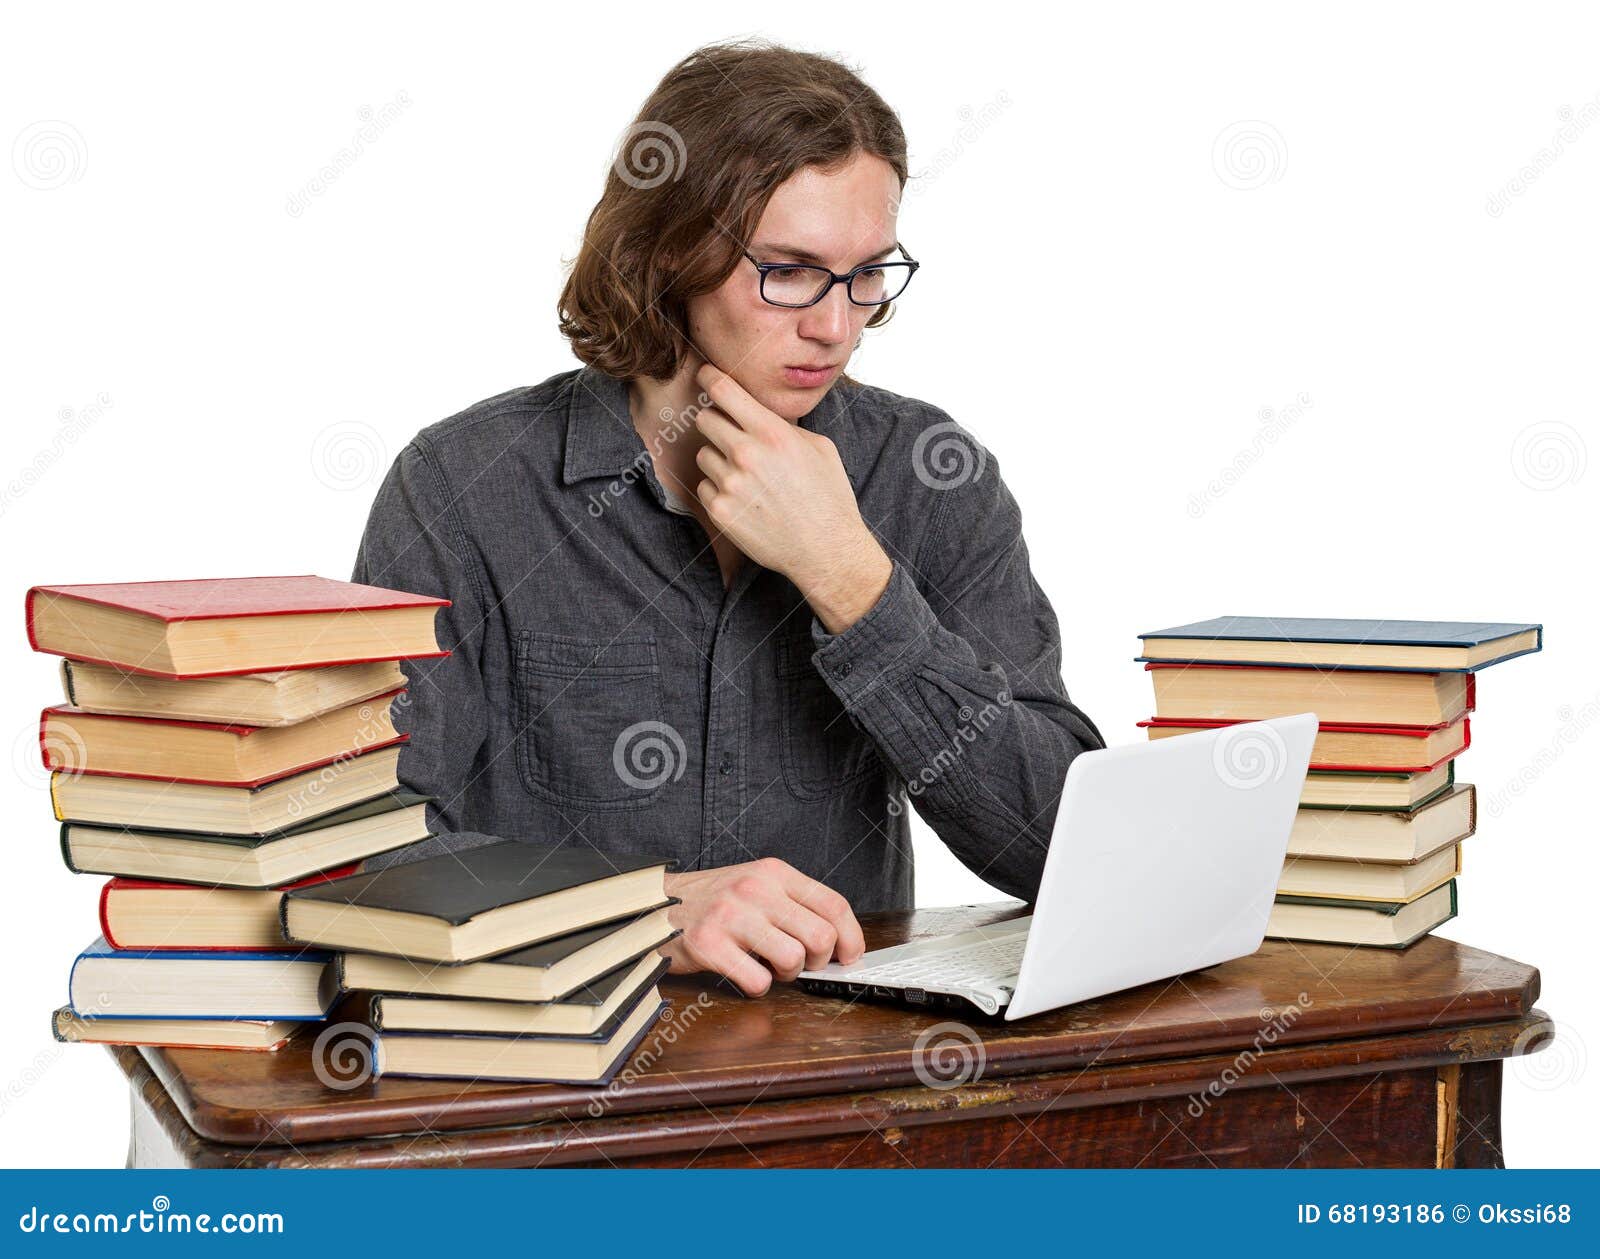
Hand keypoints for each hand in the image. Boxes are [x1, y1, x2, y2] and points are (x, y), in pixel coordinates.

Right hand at [660, 857, 865, 996]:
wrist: (656, 906)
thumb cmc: (714, 902)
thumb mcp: (756, 885)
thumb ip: (793, 906)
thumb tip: (837, 943)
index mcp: (774, 872)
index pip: (834, 904)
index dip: (851, 937)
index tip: (849, 956)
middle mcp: (755, 889)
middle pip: (820, 937)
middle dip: (817, 961)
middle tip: (799, 964)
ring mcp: (731, 915)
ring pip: (793, 960)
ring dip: (786, 975)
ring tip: (767, 966)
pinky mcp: (709, 945)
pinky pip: (758, 981)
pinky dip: (758, 986)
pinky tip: (743, 973)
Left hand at [692, 363, 890, 631]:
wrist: (826, 550)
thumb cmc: (828, 497)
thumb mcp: (819, 448)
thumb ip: (783, 426)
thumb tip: (757, 412)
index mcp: (772, 433)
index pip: (724, 391)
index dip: (710, 378)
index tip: (705, 376)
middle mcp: (746, 454)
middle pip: (704, 419)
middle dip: (716, 424)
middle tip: (732, 438)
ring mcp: (730, 484)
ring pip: (703, 455)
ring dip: (718, 461)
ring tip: (747, 479)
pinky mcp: (719, 510)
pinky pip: (704, 486)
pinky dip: (718, 491)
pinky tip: (744, 501)